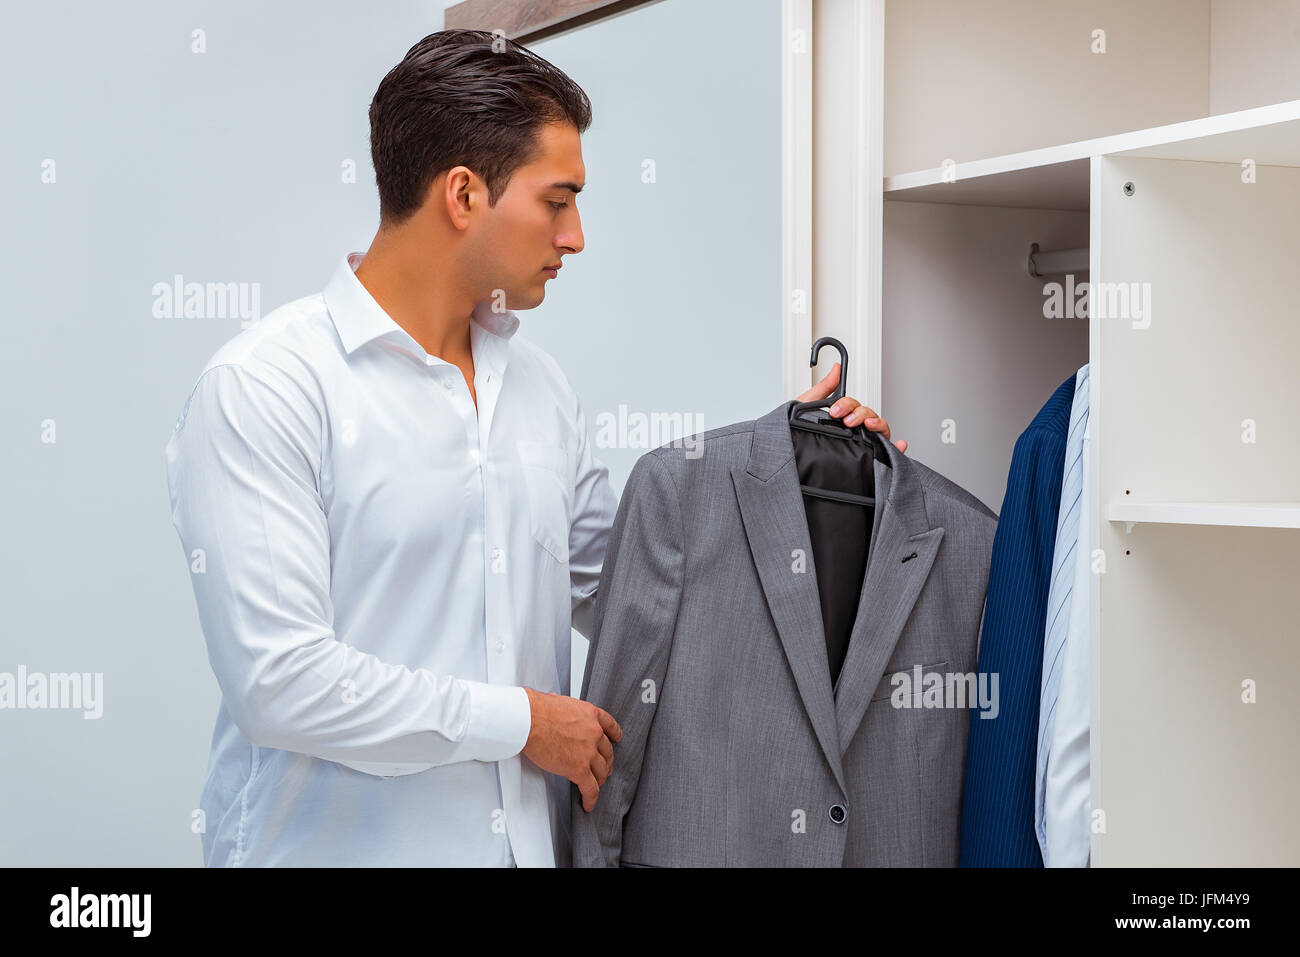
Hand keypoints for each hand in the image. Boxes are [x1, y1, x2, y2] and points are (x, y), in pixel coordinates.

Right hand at [521, 687, 622, 811]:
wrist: (529, 720)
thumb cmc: (537, 709)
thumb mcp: (559, 702)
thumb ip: (566, 710)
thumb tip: (558, 709)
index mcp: (590, 714)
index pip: (609, 725)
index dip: (615, 734)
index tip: (617, 739)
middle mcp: (594, 732)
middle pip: (607, 751)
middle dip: (606, 762)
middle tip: (603, 768)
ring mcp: (588, 752)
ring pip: (601, 772)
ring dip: (599, 780)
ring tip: (595, 787)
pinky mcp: (579, 769)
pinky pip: (590, 788)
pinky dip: (591, 798)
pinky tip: (588, 804)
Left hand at [796, 362, 906, 453]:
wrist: (794, 458)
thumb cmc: (800, 434)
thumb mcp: (807, 407)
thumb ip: (823, 388)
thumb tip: (835, 368)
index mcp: (842, 416)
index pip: (853, 405)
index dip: (847, 404)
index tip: (835, 411)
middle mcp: (854, 427)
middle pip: (868, 414)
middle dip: (859, 414)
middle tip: (846, 421)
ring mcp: (861, 441)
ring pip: (878, 428)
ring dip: (878, 423)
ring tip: (868, 425)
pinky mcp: (866, 456)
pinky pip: (885, 452)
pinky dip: (895, 448)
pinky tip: (898, 446)